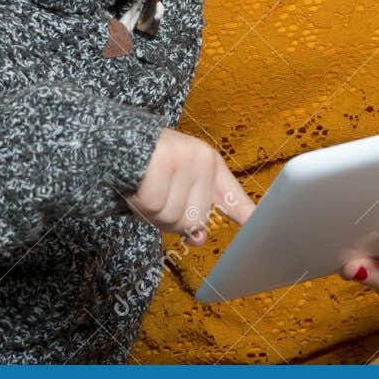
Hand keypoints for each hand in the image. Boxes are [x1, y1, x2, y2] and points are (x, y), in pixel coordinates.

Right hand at [125, 129, 254, 244]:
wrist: (115, 139)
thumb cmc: (150, 166)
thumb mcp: (177, 185)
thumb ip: (191, 213)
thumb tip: (198, 238)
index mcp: (210, 163)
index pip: (234, 196)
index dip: (249, 214)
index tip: (263, 225)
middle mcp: (201, 160)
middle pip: (194, 220)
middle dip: (170, 217)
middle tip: (158, 195)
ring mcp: (183, 159)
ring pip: (172, 216)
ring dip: (152, 212)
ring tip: (146, 188)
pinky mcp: (161, 162)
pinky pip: (153, 206)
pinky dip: (139, 203)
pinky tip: (136, 186)